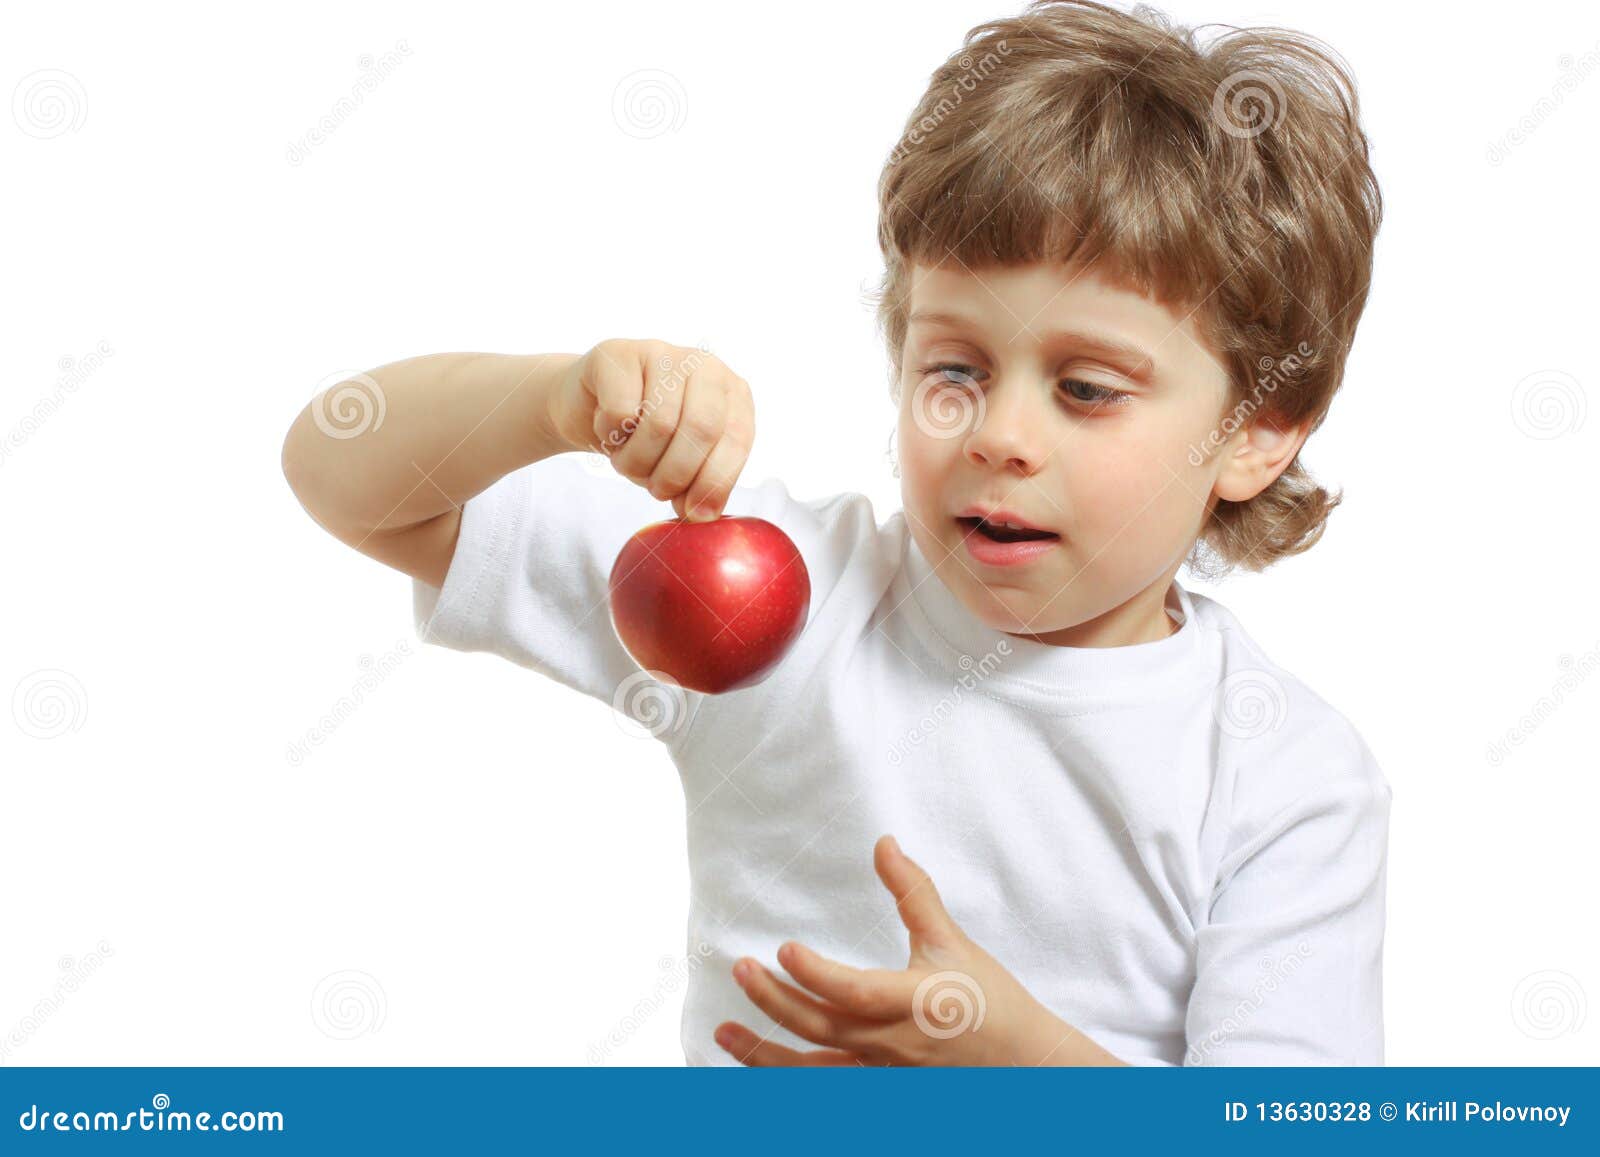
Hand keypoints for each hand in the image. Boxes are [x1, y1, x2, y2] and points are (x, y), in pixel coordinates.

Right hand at [545, 338, 754, 520]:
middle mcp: (705, 366)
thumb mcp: (681, 461)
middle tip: (656, 491)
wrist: (587, 408)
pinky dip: (609, 436)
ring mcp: (662, 353)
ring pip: (659, 424)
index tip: (693, 512)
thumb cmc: (642, 438)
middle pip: (700, 430)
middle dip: (675, 474)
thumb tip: (702, 514)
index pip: (736, 439)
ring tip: (628, 463)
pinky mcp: (620, 354)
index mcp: (732, 393)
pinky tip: (608, 430)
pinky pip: (620, 412)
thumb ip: (699, 483)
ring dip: (637, 461)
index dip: (714, 482)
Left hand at [714, 835, 1126, 1065]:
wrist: (1024, 1067)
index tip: (785, 949)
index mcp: (916, 1001)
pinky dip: (786, 1084)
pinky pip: (823, 1093)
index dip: (819, 974)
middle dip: (776, 1003)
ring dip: (765, 1056)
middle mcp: (894, 1044)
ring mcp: (884, 1076)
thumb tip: (884, 844)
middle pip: (824, 1028)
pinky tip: (755, 1068)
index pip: (858, 992)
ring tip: (725, 1033)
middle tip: (741, 969)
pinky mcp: (878, 1094)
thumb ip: (913, 893)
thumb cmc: (988, 1000)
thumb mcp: (953, 941)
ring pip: (814, 1073)